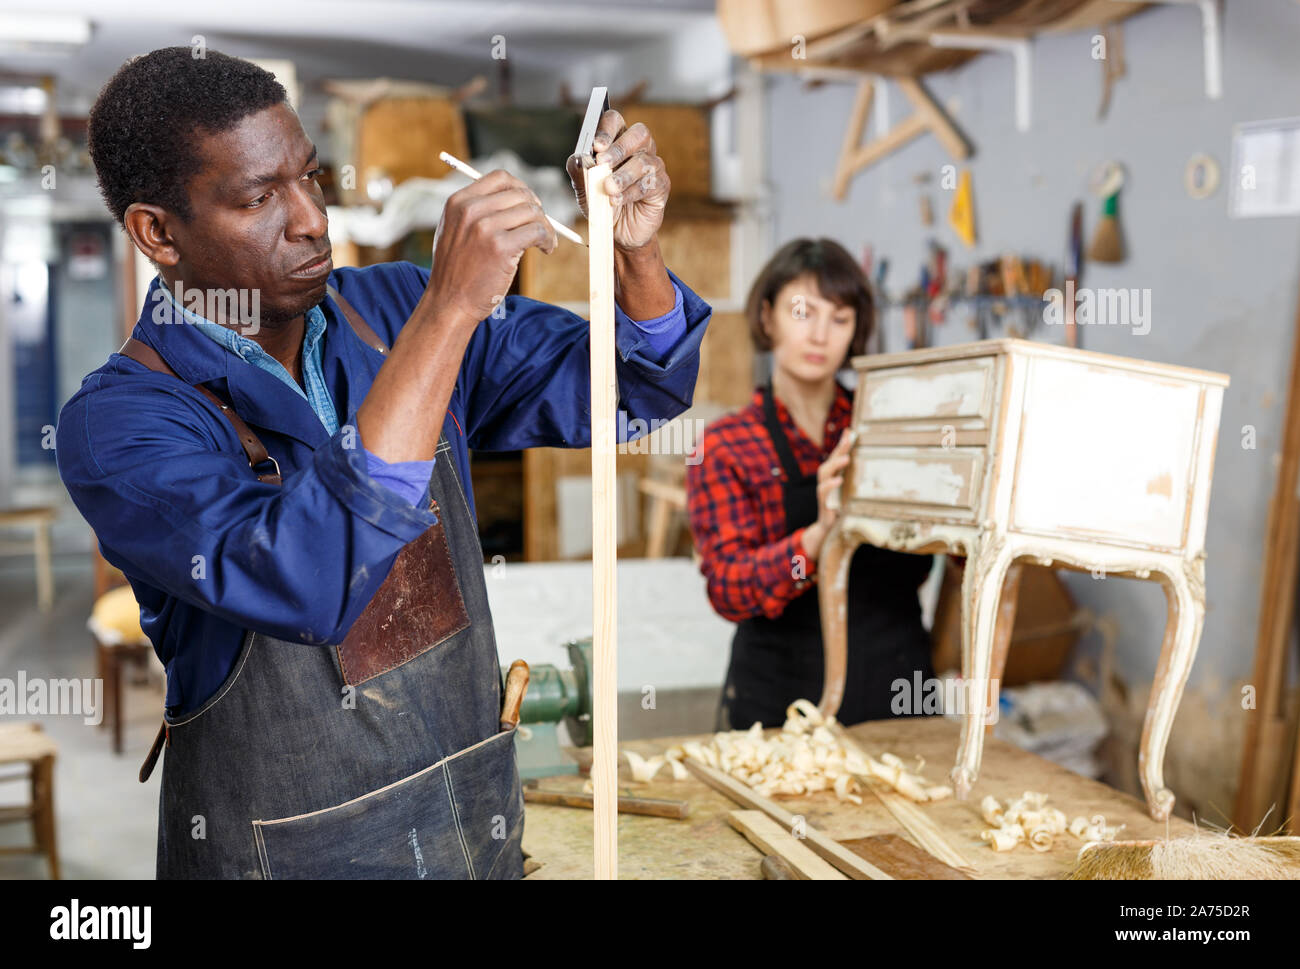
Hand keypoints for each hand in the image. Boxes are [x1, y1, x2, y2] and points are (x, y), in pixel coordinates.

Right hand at [428, 169, 557, 324]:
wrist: (449, 303)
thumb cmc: (456, 271)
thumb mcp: (454, 230)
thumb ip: (476, 211)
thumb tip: (517, 197)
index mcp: (458, 202)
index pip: (500, 178)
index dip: (521, 189)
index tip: (529, 206)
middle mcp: (470, 210)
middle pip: (520, 193)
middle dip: (537, 210)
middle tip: (541, 228)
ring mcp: (484, 227)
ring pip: (532, 212)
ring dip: (546, 227)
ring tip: (545, 243)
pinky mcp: (500, 247)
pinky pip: (537, 231)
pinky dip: (548, 239)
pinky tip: (546, 249)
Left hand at [566, 110, 670, 250]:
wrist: (616, 231)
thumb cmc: (602, 203)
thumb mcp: (584, 188)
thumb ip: (579, 171)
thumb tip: (578, 157)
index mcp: (617, 142)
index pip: (615, 121)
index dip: (607, 129)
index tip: (596, 145)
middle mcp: (638, 150)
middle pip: (639, 134)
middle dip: (619, 148)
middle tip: (602, 163)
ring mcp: (653, 166)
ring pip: (644, 161)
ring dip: (623, 175)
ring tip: (608, 188)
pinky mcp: (661, 186)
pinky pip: (649, 183)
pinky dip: (630, 192)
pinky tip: (616, 200)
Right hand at [802, 430, 855, 560]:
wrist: (829, 529)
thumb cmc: (842, 508)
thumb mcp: (851, 493)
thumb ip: (856, 481)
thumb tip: (871, 468)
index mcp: (834, 477)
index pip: (837, 456)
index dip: (842, 443)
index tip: (850, 430)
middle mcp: (826, 481)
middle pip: (830, 460)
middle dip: (839, 448)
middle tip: (849, 438)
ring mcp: (823, 491)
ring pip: (824, 473)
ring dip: (835, 464)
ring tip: (846, 457)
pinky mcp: (823, 503)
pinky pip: (823, 491)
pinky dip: (830, 485)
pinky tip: (839, 480)